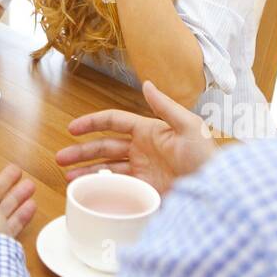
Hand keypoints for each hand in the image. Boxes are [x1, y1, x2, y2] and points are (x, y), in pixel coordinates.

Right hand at [55, 80, 217, 194]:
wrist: (216, 189)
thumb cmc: (206, 156)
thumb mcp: (188, 126)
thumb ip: (165, 106)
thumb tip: (147, 83)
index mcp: (147, 131)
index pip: (112, 122)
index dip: (91, 123)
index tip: (72, 129)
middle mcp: (141, 150)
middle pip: (103, 147)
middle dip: (81, 152)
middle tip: (60, 159)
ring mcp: (142, 171)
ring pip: (106, 169)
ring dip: (86, 172)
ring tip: (67, 178)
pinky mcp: (145, 191)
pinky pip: (118, 189)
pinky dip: (101, 189)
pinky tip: (89, 192)